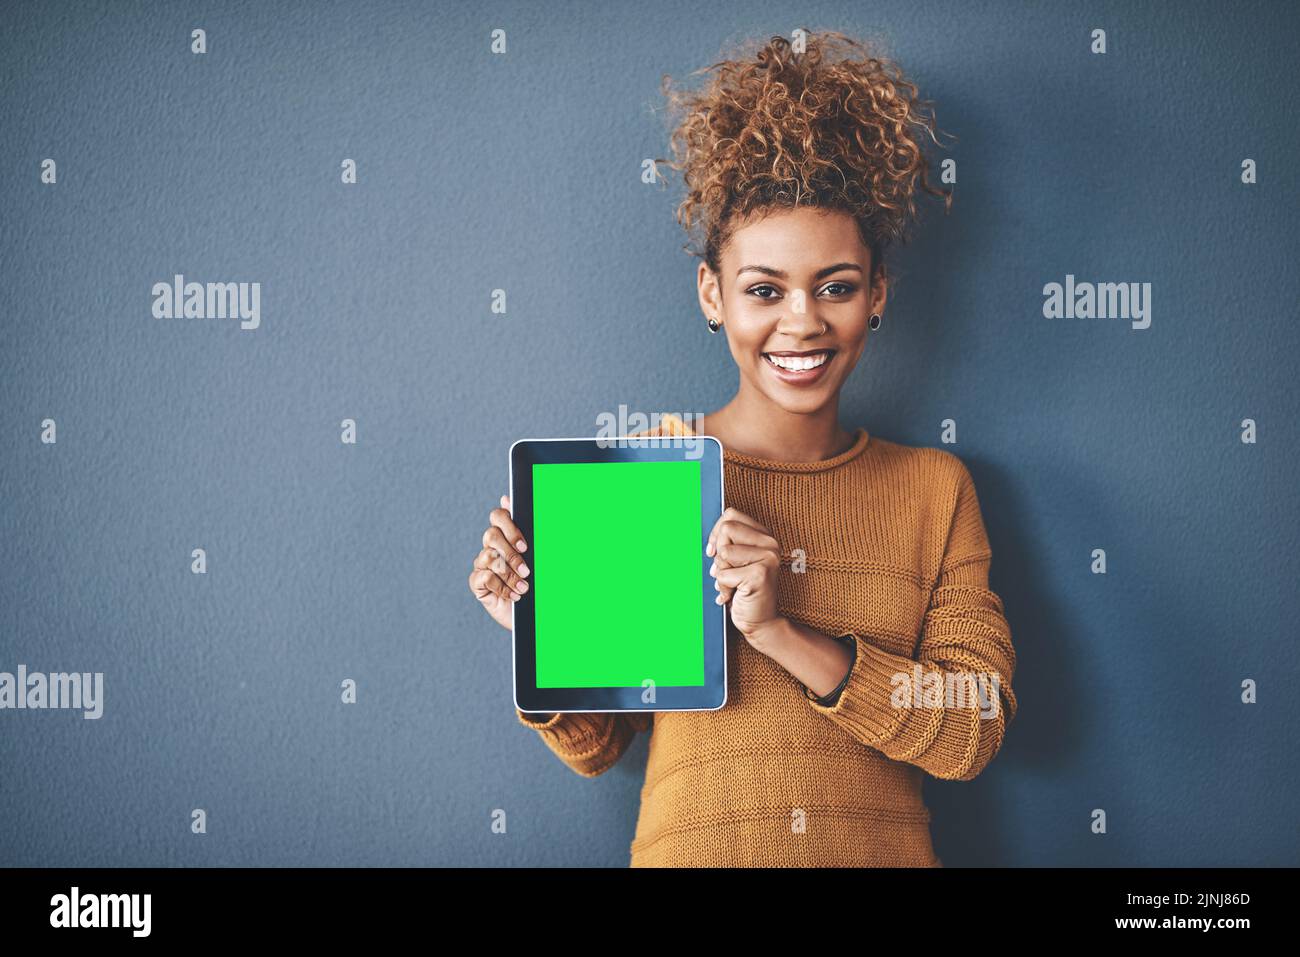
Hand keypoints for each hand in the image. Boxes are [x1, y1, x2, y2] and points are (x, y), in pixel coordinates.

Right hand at [468, 495, 530, 630]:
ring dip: (509, 575)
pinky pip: (483, 577)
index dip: (509, 526)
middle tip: (527, 570)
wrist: (534, 613)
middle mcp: (492, 546)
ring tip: (524, 588)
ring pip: (488, 558)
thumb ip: (536, 533)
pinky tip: (514, 595)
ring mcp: (483, 563)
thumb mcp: (544, 559)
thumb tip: (516, 504)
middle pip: (490, 535)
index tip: (524, 546)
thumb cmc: (539, 582)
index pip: (498, 516)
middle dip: (510, 555)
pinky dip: (501, 587)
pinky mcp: (477, 582)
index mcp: (507, 534)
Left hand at [706, 507, 783, 647]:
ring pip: (724, 553)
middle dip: (719, 554)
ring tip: (733, 585)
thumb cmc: (744, 591)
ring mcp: (768, 558)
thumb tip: (707, 538)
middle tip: (728, 573)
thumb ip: (727, 543)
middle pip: (726, 529)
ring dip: (721, 574)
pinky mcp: (760, 574)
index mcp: (764, 536)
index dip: (716, 532)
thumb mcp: (736, 562)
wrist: (761, 622)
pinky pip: (723, 575)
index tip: (713, 552)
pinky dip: (723, 589)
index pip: (731, 515)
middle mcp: (770, 543)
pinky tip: (734, 595)